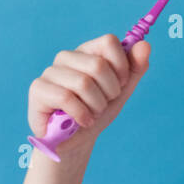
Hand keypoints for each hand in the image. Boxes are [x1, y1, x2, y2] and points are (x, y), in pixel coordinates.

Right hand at [27, 33, 150, 157]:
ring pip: (83, 83)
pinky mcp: (38, 89)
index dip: (121, 67)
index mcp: (88, 51)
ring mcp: (50, 71)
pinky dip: (81, 114)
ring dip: (96, 106)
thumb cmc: (97, 112)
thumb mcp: (122, 90)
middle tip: (103, 104)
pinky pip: (66, 97)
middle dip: (109, 92)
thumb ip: (135, 68)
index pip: (109, 42)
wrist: (78, 141)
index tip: (121, 85)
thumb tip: (145, 45)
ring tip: (92, 114)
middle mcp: (67, 57)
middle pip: (98, 65)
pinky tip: (82, 121)